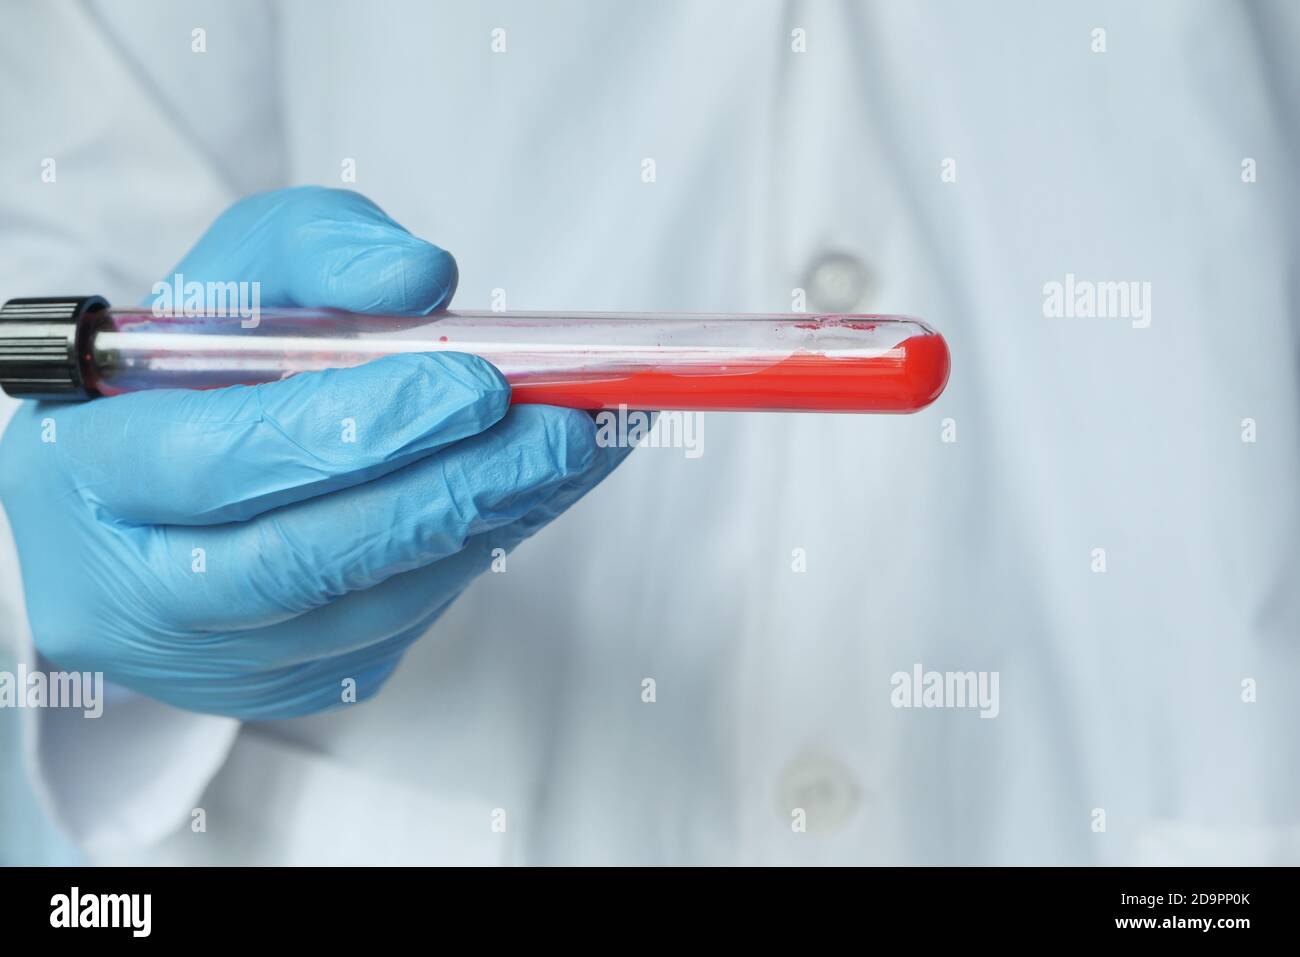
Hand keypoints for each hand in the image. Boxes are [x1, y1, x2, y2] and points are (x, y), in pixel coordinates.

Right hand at [0, 187, 625, 718]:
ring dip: (490, 522)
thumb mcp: (233, 280)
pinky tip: (535, 492)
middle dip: (453, 488)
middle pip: (312, 556)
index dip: (358, 427)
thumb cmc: (190, 375)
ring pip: (374, 604)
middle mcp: (139, 592)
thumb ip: (318, 252)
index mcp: (88, 473)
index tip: (479, 383)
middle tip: (567, 431)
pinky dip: (478, 550)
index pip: (225, 464)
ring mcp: (221, 658)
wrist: (150, 496)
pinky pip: (403, 623)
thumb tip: (423, 282)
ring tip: (581, 452)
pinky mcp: (294, 684)